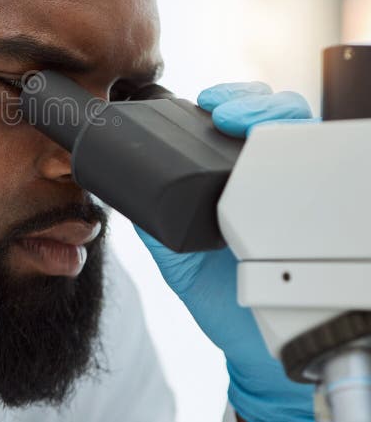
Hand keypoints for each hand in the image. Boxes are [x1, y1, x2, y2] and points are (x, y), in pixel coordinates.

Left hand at [136, 81, 315, 421]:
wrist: (252, 341)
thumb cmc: (216, 291)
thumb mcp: (173, 247)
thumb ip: (149, 214)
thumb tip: (116, 183)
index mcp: (228, 177)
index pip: (232, 121)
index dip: (223, 101)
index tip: (203, 103)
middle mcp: (267, 176)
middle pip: (268, 116)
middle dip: (247, 102)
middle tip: (221, 111)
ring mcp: (297, 191)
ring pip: (300, 130)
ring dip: (273, 115)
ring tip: (241, 123)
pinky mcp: (323, 212)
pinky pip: (328, 167)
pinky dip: (310, 147)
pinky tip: (284, 149)